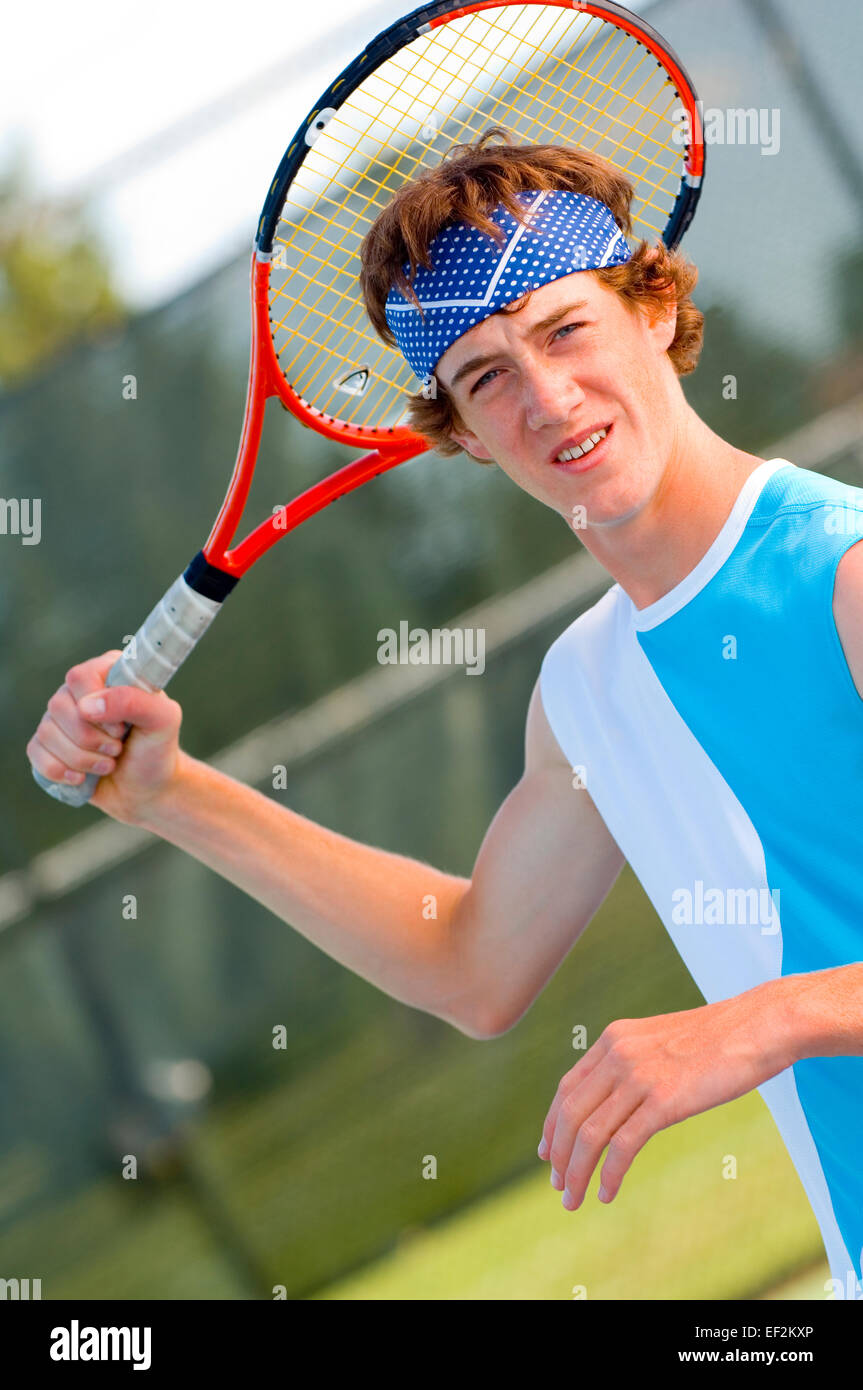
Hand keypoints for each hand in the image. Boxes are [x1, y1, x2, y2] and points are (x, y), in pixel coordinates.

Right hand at [27, 651, 184, 823]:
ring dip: (81, 758)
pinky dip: (60, 771)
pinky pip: (36, 753)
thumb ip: (134, 702)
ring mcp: (60, 718)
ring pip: (47, 732)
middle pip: (59, 706)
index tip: (121, 729)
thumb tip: (86, 707)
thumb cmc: (156, 749)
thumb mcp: (163, 720)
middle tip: (117, 749)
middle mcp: (79, 691)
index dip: (97, 706)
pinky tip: (82, 777)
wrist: (147, 788)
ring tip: (108, 764)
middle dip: (91, 738)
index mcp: (107, 673)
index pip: (80, 677)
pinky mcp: (48, 745)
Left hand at [537, 991, 791, 1209]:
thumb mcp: (661, 1041)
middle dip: (558, 1155)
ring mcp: (639, 1076)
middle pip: (569, 1114)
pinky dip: (610, 1174)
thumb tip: (619, 1097)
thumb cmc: (719, 1038)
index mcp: (614, 1038)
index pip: (567, 1088)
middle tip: (557, 1184)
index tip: (547, 1152)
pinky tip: (607, 1193)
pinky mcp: (664, 1100)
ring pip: (590, 1134)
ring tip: (573, 1199)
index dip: (552, 1124)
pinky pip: (623, 1145)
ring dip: (576, 1172)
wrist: (758, 1025)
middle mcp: (617, 1054)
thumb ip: (635, 1062)